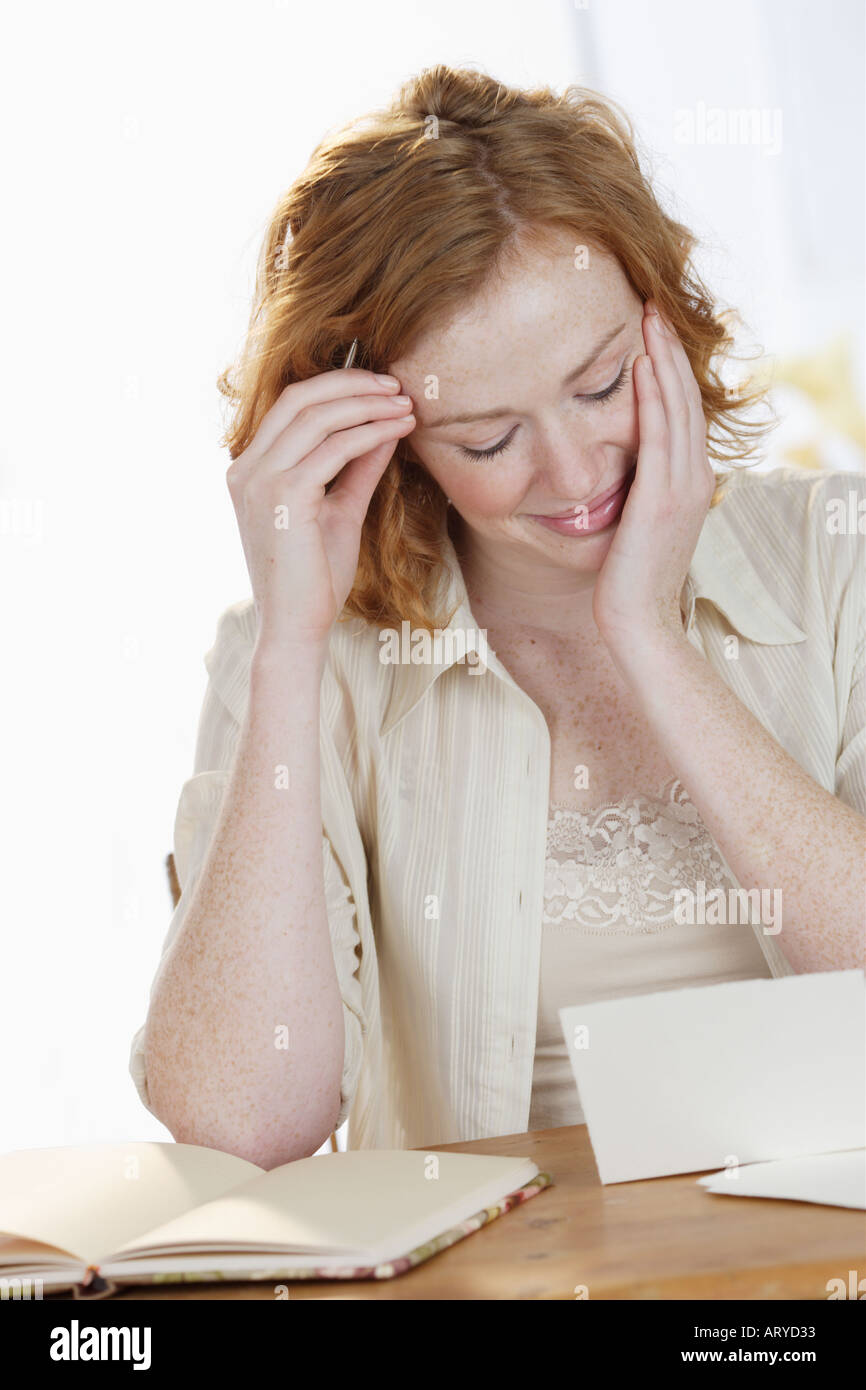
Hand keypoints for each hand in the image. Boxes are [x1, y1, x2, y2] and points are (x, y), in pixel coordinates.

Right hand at [226, 368, 414, 650]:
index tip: (382, 387)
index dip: (338, 386)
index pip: (291, 405)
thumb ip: (356, 468)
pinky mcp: (283, 496)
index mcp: (250, 469)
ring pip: (317, 416)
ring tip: (406, 406)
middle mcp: (246, 469)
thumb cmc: (314, 578)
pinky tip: (398, 431)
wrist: (296, 628)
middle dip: (353, 384)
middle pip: (300, 398)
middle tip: (398, 386)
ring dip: (367, 405)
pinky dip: (370, 433)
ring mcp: (259, 481)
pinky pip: (333, 448)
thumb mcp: (339, 510)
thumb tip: (384, 426)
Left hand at [591, 300, 715, 655]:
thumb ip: (637, 498)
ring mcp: (682, 488)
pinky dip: (653, 396)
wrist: (637, 625)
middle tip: (653, 305)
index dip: (671, 371)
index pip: (683, 414)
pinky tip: (640, 364)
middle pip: (686, 400)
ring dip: (662, 359)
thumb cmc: (627, 586)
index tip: (653, 333)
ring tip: (648, 318)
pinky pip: (659, 434)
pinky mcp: (660, 498)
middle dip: (669, 351)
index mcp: (689, 485)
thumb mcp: (638, 531)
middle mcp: (693, 480)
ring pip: (676, 408)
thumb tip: (620, 479)